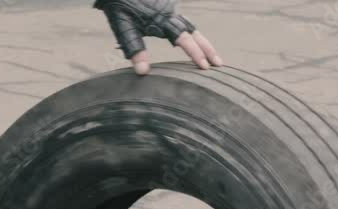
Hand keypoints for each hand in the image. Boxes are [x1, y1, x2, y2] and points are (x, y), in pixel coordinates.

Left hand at [95, 0, 222, 74]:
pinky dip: (192, 34)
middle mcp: (170, 14)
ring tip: (211, 56)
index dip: (195, 54)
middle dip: (207, 49)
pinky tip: (191, 41)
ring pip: (191, 27)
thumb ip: (134, 49)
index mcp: (162, 20)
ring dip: (202, 41)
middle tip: (218, 64)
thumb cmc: (119, 7)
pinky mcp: (165, 8)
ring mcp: (169, 10)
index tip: (204, 68)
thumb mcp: (123, 29)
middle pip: (195, 32)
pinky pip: (183, 23)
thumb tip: (143, 72)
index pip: (184, 40)